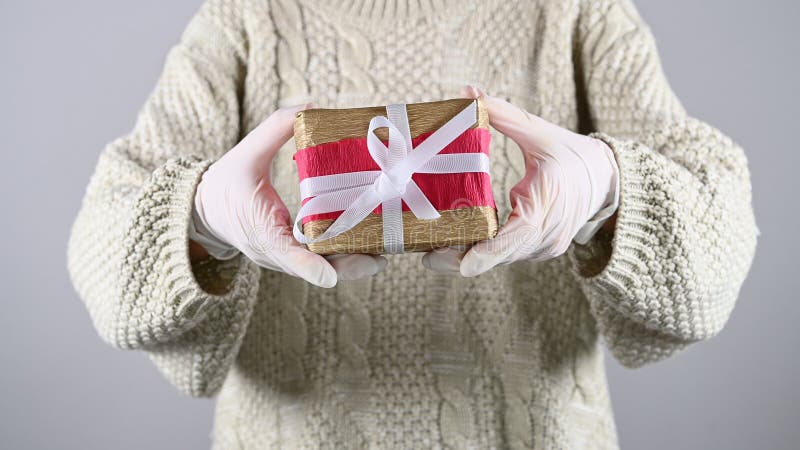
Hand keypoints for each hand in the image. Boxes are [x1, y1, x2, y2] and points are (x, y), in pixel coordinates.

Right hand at [191, 103, 387, 287]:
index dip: (308, 266)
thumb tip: (309, 106)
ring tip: (382, 254)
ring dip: (350, 264)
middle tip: (379, 258)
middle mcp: (272, 251)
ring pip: (319, 268)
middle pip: (313, 267)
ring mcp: (282, 258)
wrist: (204, 210)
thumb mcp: (246, 152)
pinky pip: (318, 261)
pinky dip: (341, 256)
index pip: (283, 253)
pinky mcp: (290, 256)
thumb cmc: (226, 182)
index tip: (330, 275)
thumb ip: (275, 129)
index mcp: (258, 230)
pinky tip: (368, 247)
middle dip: (347, 265)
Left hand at [422, 86, 618, 275]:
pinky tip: (455, 243)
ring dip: (468, 254)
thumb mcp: (539, 132)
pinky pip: (505, 254)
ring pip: (498, 259)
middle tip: (424, 252)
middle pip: (496, 257)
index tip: (460, 263)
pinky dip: (483, 251)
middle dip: (460, 256)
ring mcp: (543, 247)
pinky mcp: (538, 249)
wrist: (609, 179)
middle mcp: (544, 237)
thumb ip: (502, 114)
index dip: (484, 255)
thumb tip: (468, 92)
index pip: (511, 241)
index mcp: (545, 207)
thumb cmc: (573, 155)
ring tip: (431, 246)